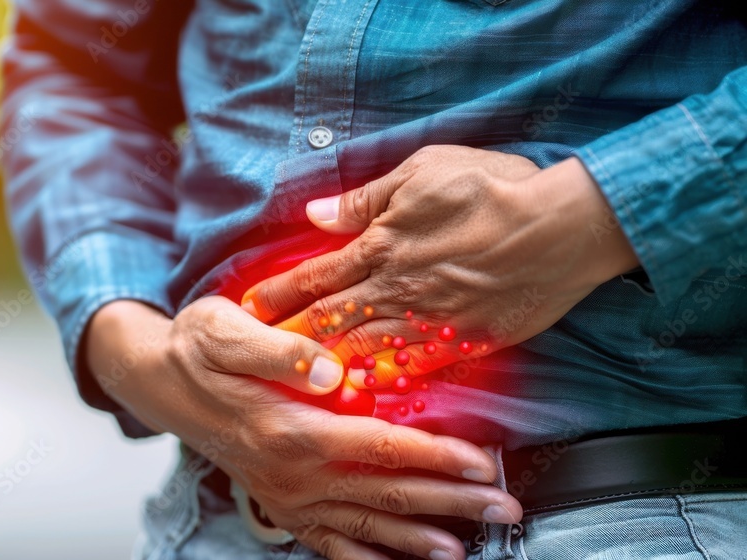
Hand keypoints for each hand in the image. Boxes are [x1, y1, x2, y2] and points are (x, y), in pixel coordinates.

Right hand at [87, 297, 522, 559]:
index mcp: (289, 428)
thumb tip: (325, 367)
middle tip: (502, 506)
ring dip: (418, 537)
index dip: (437, 456)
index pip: (381, 446)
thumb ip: (276, 351)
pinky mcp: (279, 503)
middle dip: (451, 502)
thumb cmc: (197, 350)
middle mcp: (291, 472)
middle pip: (386, 494)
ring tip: (464, 546)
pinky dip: (366, 557)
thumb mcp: (226, 331)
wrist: (157, 382)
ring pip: (365, 525)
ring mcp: (285, 494)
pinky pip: (328, 543)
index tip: (483, 462)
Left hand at [241, 145, 638, 376]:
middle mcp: (396, 288)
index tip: (247, 309)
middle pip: (330, 319)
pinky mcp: (464, 341)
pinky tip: (366, 391)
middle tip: (257, 354)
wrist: (561, 226)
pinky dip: (386, 379)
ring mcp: (429, 320)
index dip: (278, 294)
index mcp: (380, 245)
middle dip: (289, 336)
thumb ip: (364, 201)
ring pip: (365, 348)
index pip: (314, 275)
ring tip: (296, 378)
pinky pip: (415, 366)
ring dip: (328, 364)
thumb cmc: (492, 188)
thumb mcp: (420, 173)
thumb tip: (316, 215)